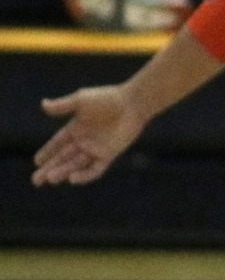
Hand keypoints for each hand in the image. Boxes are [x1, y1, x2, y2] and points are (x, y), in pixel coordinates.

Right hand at [33, 85, 147, 185]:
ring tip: (49, 179)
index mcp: (76, 128)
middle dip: (50, 169)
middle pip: (63, 158)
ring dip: (62, 172)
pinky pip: (95, 169)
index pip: (57, 144)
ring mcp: (97, 149)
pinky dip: (84, 175)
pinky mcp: (109, 154)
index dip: (47, 152)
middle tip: (36, 180)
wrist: (133, 103)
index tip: (36, 162)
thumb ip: (62, 106)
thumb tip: (42, 104)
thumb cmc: (107, 98)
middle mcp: (85, 140)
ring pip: (76, 165)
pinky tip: (72, 179)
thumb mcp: (81, 100)